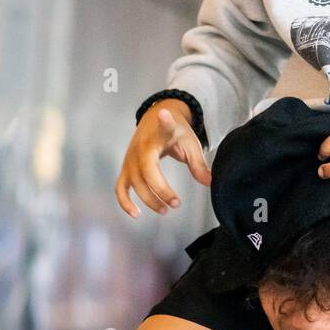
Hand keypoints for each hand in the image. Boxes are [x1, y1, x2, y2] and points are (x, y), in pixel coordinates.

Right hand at [115, 102, 211, 217]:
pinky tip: (136, 214)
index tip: (164, 114)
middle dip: (160, 190)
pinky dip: (125, 202)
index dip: (164, 122)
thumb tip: (209, 183)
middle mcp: (140, 148)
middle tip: (177, 203)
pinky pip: (120, 188)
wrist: (154, 119)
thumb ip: (198, 163)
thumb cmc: (174, 132)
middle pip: (146, 172)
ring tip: (166, 210)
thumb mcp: (190, 142)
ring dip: (148, 199)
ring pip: (134, 184)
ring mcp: (130, 160)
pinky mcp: (126, 169)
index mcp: (159, 135)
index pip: (162, 129)